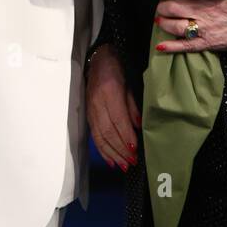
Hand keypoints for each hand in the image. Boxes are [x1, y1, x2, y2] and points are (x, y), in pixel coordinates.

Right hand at [86, 44, 140, 170]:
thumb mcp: (130, 82)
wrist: (98, 59)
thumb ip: (132, 105)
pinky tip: (111, 160)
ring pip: (100, 137)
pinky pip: (94, 136)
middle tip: (132, 163)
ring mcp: (90, 110)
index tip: (134, 150)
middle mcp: (97, 103)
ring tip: (123, 166)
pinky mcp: (88, 115)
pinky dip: (103, 150)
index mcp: (109, 92)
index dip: (125, 136)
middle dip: (120, 150)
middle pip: (108, 131)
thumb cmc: (117, 69)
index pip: (117, 119)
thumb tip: (137, 127)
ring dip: (112, 154)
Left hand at [153, 0, 226, 52]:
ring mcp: (205, 28)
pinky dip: (171, 47)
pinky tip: (160, 46)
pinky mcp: (208, 43)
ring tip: (160, 21)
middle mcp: (204, 11)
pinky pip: (186, 46)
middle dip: (162, 7)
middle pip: (173, 7)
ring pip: (175, 26)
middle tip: (161, 7)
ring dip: (164, 23)